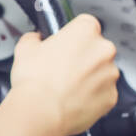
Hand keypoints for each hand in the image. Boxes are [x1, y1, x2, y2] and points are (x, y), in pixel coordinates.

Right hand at [8, 13, 118, 135]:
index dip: (73, 35)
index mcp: (85, 31)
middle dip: (83, 56)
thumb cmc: (35, 81)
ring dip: (89, 76)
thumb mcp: (25, 48)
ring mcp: (110, 74)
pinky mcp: (111, 97)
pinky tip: (74, 98)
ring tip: (66, 86)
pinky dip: (92, 96)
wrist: (40, 112)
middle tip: (62, 67)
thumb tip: (36, 39)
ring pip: (101, 71)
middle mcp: (103, 50)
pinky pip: (103, 93)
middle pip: (96, 48)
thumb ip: (34, 38)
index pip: (86, 24)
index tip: (65, 44)